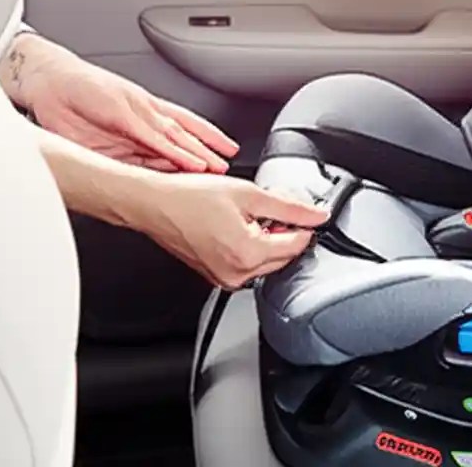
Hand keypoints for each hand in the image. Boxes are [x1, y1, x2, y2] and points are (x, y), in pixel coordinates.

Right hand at [8, 35, 238, 172]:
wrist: (48, 80)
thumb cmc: (74, 101)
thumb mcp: (105, 131)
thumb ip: (127, 148)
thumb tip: (148, 170)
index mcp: (143, 116)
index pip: (183, 131)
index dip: (205, 143)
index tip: (223, 158)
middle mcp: (145, 114)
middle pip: (185, 136)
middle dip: (208, 153)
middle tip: (228, 170)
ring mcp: (137, 112)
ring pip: (176, 136)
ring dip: (198, 152)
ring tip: (217, 167)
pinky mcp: (122, 113)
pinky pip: (152, 135)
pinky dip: (172, 149)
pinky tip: (188, 160)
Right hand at [133, 172, 328, 287]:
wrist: (153, 204)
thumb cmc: (189, 197)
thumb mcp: (249, 194)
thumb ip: (289, 207)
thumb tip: (318, 215)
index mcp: (248, 254)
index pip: (297, 245)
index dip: (303, 224)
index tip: (300, 210)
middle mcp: (237, 274)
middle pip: (284, 255)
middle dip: (284, 231)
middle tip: (268, 207)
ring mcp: (225, 277)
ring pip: (266, 261)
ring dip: (267, 239)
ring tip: (246, 215)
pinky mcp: (216, 275)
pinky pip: (246, 264)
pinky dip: (249, 246)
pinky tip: (236, 226)